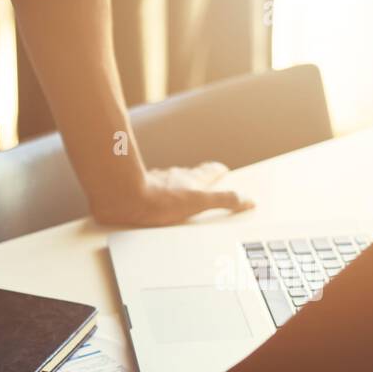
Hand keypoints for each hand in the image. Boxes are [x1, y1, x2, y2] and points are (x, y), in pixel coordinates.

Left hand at [91, 162, 254, 226]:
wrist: (124, 199)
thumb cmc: (159, 202)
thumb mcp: (200, 202)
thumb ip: (224, 200)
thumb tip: (248, 201)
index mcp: (191, 180)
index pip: (209, 171)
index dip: (216, 171)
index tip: (222, 170)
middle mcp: (174, 177)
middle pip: (189, 174)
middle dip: (196, 177)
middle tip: (202, 178)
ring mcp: (155, 181)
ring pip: (169, 180)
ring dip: (175, 184)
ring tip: (177, 190)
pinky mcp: (138, 188)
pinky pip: (150, 187)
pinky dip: (154, 191)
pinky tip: (149, 197)